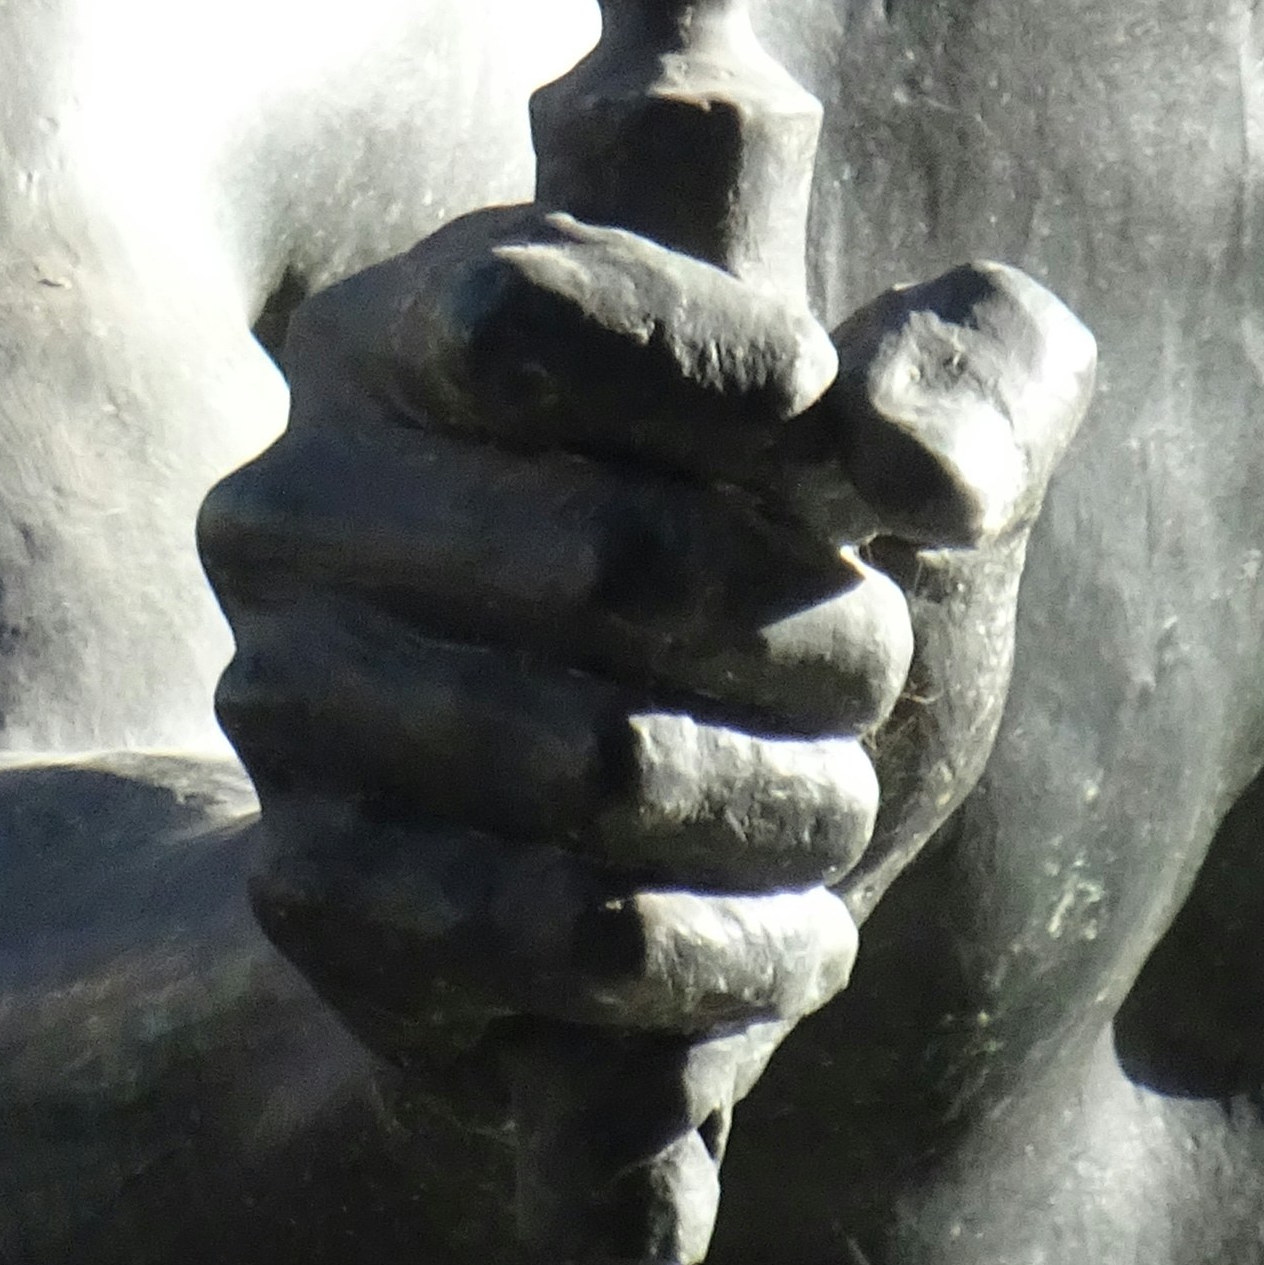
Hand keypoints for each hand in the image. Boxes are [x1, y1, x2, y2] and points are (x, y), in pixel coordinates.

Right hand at [199, 214, 1095, 1106]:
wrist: (638, 871)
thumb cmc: (769, 585)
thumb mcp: (904, 448)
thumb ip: (977, 372)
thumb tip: (928, 468)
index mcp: (406, 326)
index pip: (537, 313)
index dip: (727, 376)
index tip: (829, 438)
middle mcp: (295, 499)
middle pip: (613, 553)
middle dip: (822, 634)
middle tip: (872, 669)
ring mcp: (285, 699)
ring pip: (606, 766)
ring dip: (794, 807)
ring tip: (829, 805)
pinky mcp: (315, 893)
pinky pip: (570, 939)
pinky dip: (730, 951)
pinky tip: (779, 928)